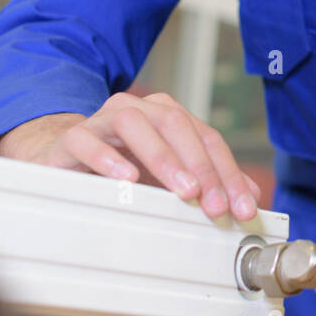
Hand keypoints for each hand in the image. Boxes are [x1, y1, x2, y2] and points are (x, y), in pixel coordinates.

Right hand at [0, 92, 261, 221]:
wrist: (64, 159)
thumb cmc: (122, 166)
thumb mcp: (169, 176)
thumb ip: (208, 181)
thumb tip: (252, 195)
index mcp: (167, 115)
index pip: (207, 137)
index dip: (228, 172)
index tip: (241, 206)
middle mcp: (139, 109)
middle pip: (177, 125)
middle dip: (201, 166)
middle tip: (214, 203)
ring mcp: (103, 119)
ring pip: (135, 124)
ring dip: (163, 158)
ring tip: (182, 190)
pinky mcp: (72, 138)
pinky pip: (87, 140)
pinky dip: (108, 158)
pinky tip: (126, 179)